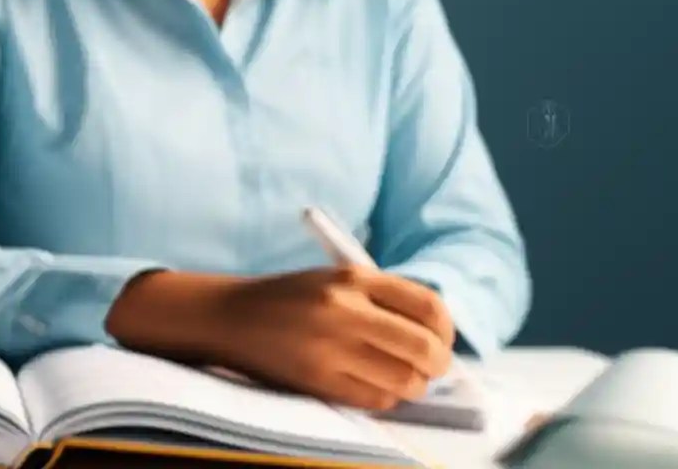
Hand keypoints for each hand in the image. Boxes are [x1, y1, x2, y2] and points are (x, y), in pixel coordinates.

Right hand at [205, 265, 454, 410]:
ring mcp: (329, 347)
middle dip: (437, 362)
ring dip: (413, 384)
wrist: (231, 316)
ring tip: (402, 378)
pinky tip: (373, 385)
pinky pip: (375, 399)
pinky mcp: (316, 380)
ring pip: (404, 380)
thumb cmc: (290, 298)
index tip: (442, 338)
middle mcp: (344, 310)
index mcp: (352, 277)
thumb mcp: (334, 279)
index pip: (427, 305)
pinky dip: (385, 397)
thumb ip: (381, 298)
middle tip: (430, 366)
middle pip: (423, 347)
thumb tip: (435, 333)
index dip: (446, 329)